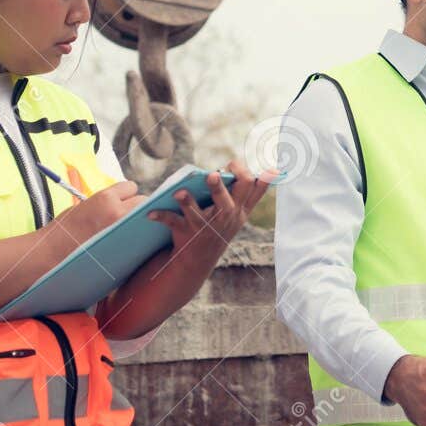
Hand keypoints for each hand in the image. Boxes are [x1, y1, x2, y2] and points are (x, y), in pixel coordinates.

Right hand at [46, 180, 139, 250]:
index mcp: (105, 198)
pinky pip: (140, 235)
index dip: (125, 193)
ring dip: (137, 220)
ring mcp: (122, 229)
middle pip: (143, 200)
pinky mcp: (125, 245)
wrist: (55, 250)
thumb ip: (106, 197)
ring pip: (144, 217)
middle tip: (123, 214)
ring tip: (124, 226)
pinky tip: (124, 238)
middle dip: (135, 205)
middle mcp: (117, 211)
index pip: (131, 186)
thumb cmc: (67, 226)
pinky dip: (136, 235)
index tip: (119, 200)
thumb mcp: (83, 202)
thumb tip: (123, 193)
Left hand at [154, 159, 270, 268]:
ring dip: (187, 203)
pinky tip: (150, 212)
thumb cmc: (221, 227)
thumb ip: (257, 190)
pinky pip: (172, 223)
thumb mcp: (242, 212)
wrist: (198, 261)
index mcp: (238, 210)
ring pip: (197, 214)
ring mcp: (204, 227)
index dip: (242, 174)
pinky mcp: (185, 233)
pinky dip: (160, 216)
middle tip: (212, 175)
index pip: (250, 189)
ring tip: (179, 192)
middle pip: (225, 202)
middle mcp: (224, 218)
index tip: (232, 164)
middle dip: (218, 189)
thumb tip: (276, 170)